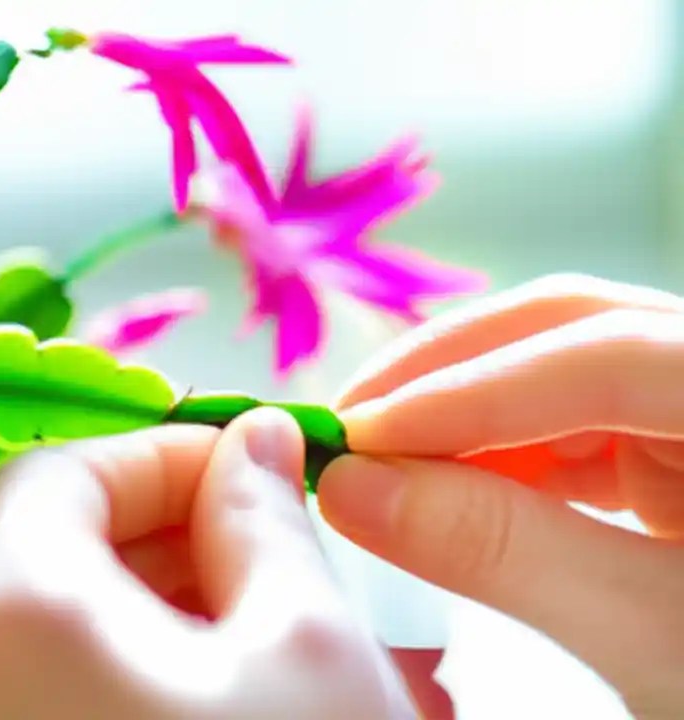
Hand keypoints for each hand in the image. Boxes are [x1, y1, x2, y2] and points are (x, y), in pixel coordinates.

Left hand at [0, 409, 413, 719]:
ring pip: (57, 643)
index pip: (60, 473)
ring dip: (167, 622)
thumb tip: (255, 444)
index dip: (166, 457)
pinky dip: (127, 683)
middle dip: (177, 546)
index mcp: (1, 615)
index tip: (254, 473)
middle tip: (278, 561)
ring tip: (277, 642)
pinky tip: (224, 697)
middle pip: (51, 560)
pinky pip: (46, 702)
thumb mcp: (310, 657)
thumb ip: (271, 525)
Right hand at [318, 275, 683, 716]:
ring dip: (460, 411)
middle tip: (346, 431)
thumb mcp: (646, 640)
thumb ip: (498, 552)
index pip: (611, 355)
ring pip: (563, 364)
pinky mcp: (682, 444)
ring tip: (377, 462)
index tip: (358, 440)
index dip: (471, 390)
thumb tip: (350, 488)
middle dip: (448, 375)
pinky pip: (572, 418)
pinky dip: (494, 448)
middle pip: (580, 328)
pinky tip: (438, 483)